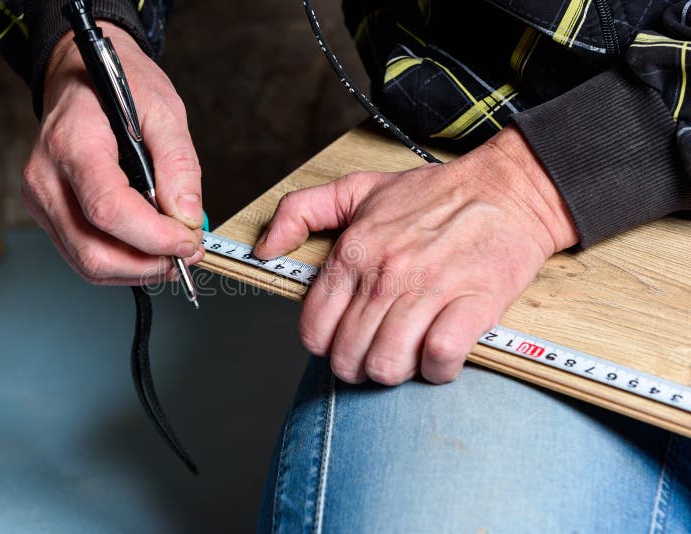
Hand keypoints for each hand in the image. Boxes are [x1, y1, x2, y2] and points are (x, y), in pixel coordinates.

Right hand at [22, 22, 203, 284]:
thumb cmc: (120, 86)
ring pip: (87, 263)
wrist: (79, 75)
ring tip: (174, 255)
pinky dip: (122, 264)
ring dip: (138, 270)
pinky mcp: (48, 213)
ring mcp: (41, 200)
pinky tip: (151, 251)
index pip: (108, 210)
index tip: (191, 240)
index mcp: (72, 144)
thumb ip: (178, 163)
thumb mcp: (163, 109)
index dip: (154, 237)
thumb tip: (189, 217)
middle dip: (149, 264)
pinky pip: (83, 256)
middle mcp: (46, 178)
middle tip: (189, 253)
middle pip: (93, 250)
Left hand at [254, 127, 577, 384]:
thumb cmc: (433, 194)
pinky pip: (439, 358)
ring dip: (395, 371)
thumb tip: (265, 248)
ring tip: (406, 356)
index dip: (325, 346)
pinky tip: (438, 357)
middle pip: (349, 355)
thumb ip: (300, 211)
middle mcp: (385, 274)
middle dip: (358, 365)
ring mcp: (428, 289)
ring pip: (388, 364)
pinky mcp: (472, 303)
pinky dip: (437, 370)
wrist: (507, 189)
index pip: (314, 329)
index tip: (342, 341)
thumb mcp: (356, 189)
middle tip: (376, 353)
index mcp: (353, 251)